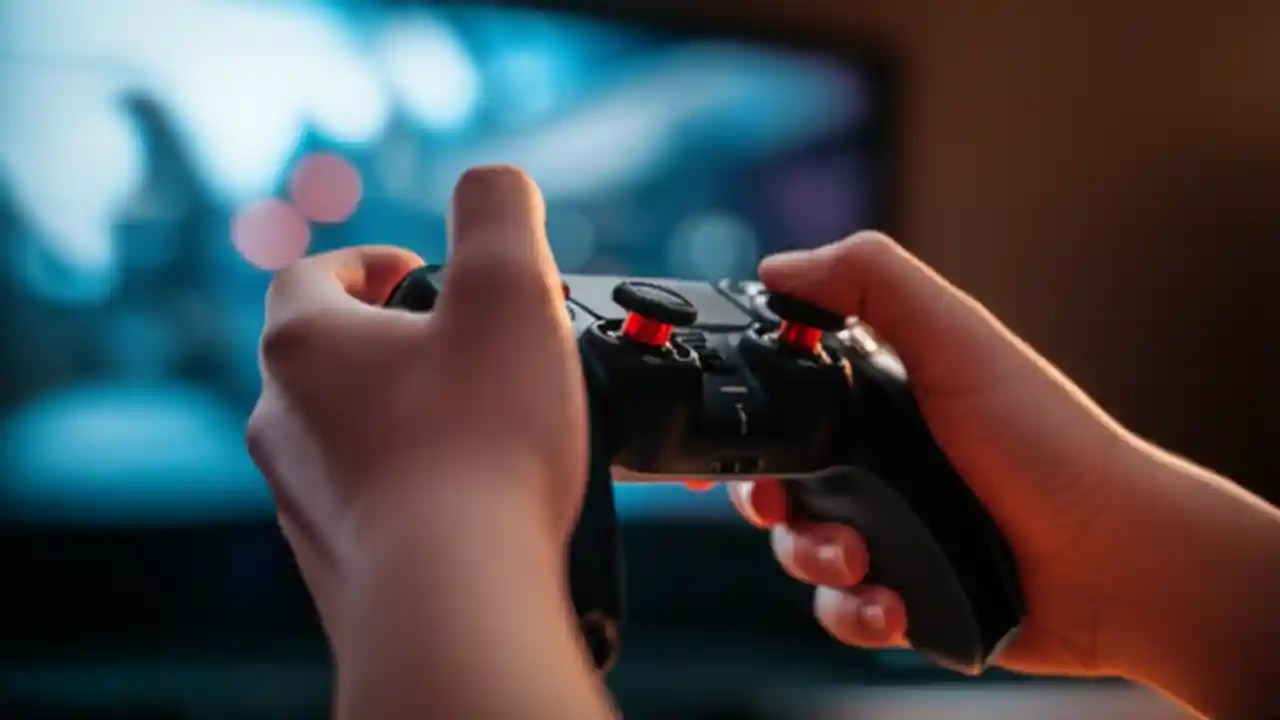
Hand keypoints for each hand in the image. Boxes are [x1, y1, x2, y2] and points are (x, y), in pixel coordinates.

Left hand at [247, 167, 609, 716]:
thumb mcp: (508, 287)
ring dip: (404, 413)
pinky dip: (414, 482)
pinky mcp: (338, 559)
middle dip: (398, 341)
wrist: (457, 597)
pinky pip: (371, 499)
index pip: (313, 275)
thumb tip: (493, 182)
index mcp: (304, 345)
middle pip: (330, 355)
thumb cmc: (479, 443)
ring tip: (482, 421)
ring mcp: (303, 497)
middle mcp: (282, 421)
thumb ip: (498, 208)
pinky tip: (474, 493)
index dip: (373, 263)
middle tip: (469, 347)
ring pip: (348, 431)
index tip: (426, 276)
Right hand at [730, 231, 1143, 676]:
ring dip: (814, 559)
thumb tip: (779, 267)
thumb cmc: (1047, 442)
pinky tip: (892, 605)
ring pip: (800, 550)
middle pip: (776, 481)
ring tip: (861, 560)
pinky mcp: (906, 591)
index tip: (726, 436)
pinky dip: (855, 611)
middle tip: (788, 505)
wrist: (1113, 558)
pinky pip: (842, 608)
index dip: (749, 416)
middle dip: (768, 501)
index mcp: (883, 397)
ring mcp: (892, 529)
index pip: (786, 400)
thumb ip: (873, 282)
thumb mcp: (957, 339)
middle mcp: (880, 462)